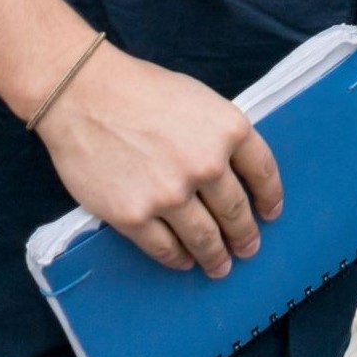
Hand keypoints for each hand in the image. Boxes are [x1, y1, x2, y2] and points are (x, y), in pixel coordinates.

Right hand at [31, 43, 282, 276]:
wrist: (85, 95)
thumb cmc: (141, 90)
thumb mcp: (200, 101)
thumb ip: (219, 136)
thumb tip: (232, 169)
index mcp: (230, 130)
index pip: (263, 173)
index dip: (270, 198)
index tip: (271, 214)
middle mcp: (207, 165)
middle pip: (235, 211)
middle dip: (244, 235)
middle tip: (248, 249)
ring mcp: (171, 194)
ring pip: (204, 237)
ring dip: (215, 256)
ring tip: (220, 266)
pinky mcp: (135, 216)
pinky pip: (164, 248)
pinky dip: (177, 258)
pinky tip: (183, 261)